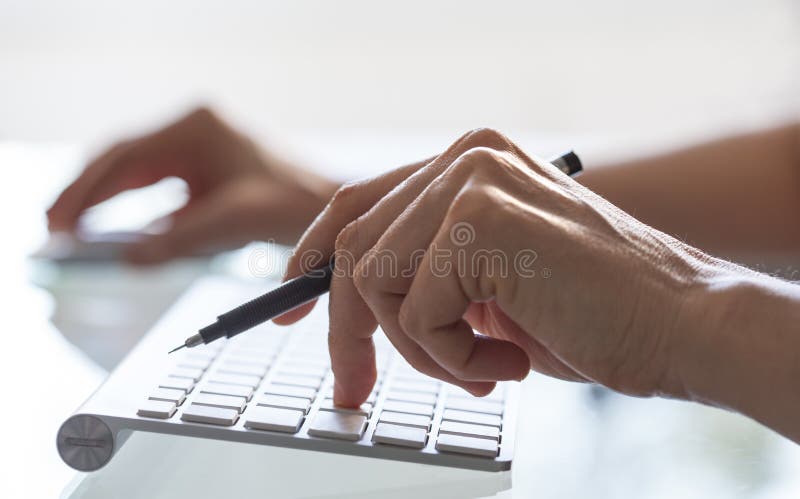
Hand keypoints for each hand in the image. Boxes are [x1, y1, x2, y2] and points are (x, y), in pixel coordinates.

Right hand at [47, 107, 338, 263]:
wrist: (329, 206)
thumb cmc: (292, 205)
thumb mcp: (231, 223)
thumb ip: (177, 240)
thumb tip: (126, 259)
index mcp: (197, 126)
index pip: (125, 155)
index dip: (86, 189)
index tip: (60, 222)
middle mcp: (193, 127)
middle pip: (123, 159)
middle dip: (88, 194)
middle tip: (54, 229)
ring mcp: (198, 144)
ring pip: (136, 171)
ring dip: (105, 200)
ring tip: (70, 231)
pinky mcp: (205, 165)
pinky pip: (157, 184)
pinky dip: (133, 207)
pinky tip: (113, 228)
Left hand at [276, 128, 729, 406]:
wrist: (683, 325)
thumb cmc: (592, 312)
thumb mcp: (491, 285)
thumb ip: (429, 274)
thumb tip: (352, 302)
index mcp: (466, 165)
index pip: (358, 204)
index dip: (312, 259)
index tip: (291, 308)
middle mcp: (465, 159)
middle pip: (355, 248)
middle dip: (349, 331)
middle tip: (354, 387)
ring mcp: (473, 183)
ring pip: (376, 285)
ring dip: (421, 350)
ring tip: (482, 366)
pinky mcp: (481, 222)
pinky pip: (417, 313)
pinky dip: (453, 359)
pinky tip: (508, 361)